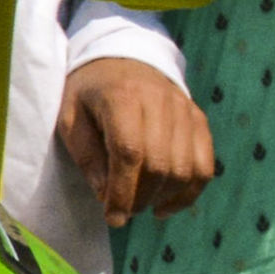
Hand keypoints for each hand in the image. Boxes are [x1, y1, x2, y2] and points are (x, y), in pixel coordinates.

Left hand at [56, 56, 214, 227]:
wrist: (123, 56)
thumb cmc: (89, 91)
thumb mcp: (71, 116)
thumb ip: (86, 155)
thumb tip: (106, 195)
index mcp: (121, 96)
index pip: (129, 151)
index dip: (123, 191)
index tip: (113, 218)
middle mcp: (159, 101)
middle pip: (160, 164)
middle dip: (141, 198)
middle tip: (123, 211)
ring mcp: (184, 109)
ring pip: (185, 169)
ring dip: (163, 198)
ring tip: (140, 206)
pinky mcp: (198, 119)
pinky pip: (204, 166)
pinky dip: (188, 193)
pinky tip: (166, 205)